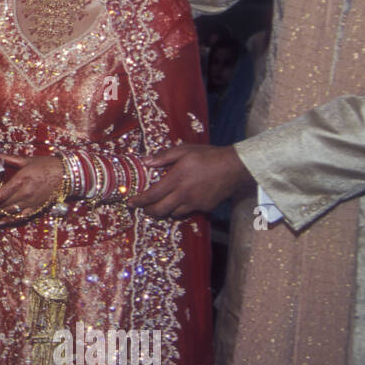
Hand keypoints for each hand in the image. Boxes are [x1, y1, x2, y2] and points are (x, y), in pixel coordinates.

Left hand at [0, 154, 64, 221]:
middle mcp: (25, 194)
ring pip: (9, 212)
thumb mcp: (27, 160)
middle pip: (2, 205)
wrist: (67, 175)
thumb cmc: (47, 164)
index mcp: (21, 180)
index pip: (0, 194)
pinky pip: (20, 217)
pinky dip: (8, 220)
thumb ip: (9, 159)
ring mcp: (31, 202)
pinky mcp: (36, 208)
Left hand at [127, 144, 251, 218]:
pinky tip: (179, 203)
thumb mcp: (184, 150)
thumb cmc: (208, 156)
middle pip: (159, 210)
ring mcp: (195, 203)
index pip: (152, 195)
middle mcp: (184, 194)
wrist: (234, 167)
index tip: (130, 202)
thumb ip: (163, 157)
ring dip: (164, 211)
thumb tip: (145, 161)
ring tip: (159, 206)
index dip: (139, 201)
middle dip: (148, 211)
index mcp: (176, 179)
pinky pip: (187, 212)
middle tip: (143, 208)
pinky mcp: (205, 207)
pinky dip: (179, 209)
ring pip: (173, 214)